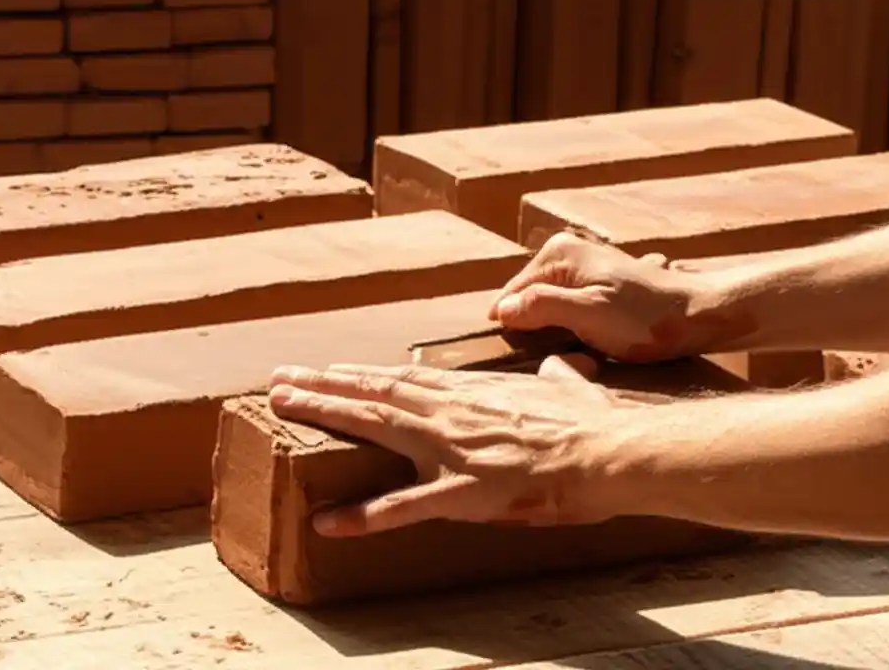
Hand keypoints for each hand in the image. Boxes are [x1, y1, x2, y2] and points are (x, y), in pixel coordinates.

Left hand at [268, 355, 647, 537]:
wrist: (610, 451)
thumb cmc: (594, 423)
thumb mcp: (570, 387)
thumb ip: (554, 377)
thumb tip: (558, 367)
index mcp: (472, 392)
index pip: (403, 378)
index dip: (360, 375)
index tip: (327, 370)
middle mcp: (450, 412)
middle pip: (372, 392)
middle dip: (321, 386)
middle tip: (278, 380)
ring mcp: (451, 449)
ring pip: (372, 425)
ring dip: (323, 415)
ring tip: (280, 408)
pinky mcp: (462, 493)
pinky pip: (402, 507)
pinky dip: (361, 516)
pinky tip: (326, 522)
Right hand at [489, 232, 744, 361]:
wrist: (698, 316)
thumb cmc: (645, 320)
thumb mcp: (588, 315)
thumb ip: (542, 307)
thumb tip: (500, 311)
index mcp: (557, 253)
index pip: (510, 298)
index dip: (516, 332)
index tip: (535, 359)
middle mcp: (565, 251)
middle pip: (526, 301)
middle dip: (534, 330)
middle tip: (561, 357)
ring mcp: (581, 266)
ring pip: (544, 306)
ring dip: (553, 333)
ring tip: (576, 353)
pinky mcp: (596, 282)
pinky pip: (563, 307)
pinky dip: (568, 327)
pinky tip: (587, 344)